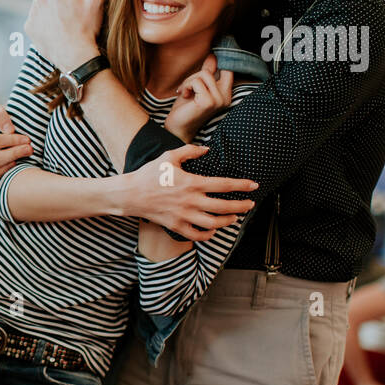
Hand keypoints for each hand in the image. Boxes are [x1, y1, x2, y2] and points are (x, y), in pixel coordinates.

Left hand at [24, 0, 104, 70]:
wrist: (74, 55)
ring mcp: (33, 13)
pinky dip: (44, 18)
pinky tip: (54, 24)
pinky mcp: (29, 27)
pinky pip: (36, 17)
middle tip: (73, 0)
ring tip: (63, 13)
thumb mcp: (97, 2)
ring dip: (52, 3)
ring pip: (43, 0)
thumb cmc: (86, 29)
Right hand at [124, 145, 256, 239]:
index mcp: (192, 183)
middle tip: (250, 204)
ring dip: (227, 221)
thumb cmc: (149, 174)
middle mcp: (191, 201)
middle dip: (241, 206)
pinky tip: (212, 229)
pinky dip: (207, 234)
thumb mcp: (169, 156)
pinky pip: (196, 235)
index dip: (241, 185)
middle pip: (223, 207)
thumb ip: (190, 151)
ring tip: (234, 217)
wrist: (130, 194)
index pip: (223, 185)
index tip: (254, 186)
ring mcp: (183, 215)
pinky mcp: (175, 226)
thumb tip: (206, 150)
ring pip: (213, 223)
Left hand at [164, 54, 233, 142]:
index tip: (214, 52)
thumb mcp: (197, 87)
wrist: (177, 127)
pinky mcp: (208, 101)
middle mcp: (225, 97)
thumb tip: (213, 56)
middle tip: (186, 87)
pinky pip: (196, 82)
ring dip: (188, 81)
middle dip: (195, 75)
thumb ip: (207, 73)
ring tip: (185, 92)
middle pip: (212, 71)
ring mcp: (218, 100)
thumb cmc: (186, 108)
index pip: (229, 69)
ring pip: (203, 75)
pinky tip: (184, 96)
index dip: (222, 58)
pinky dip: (186, 86)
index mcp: (226, 94)